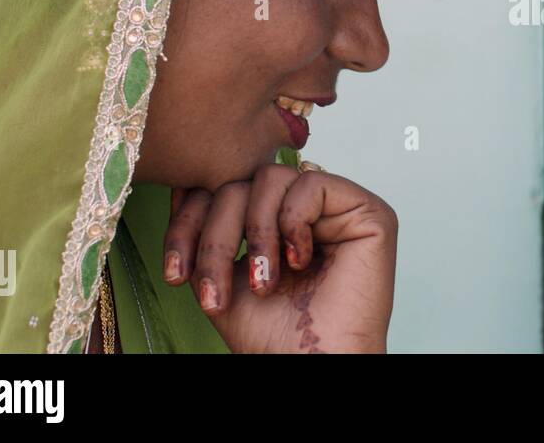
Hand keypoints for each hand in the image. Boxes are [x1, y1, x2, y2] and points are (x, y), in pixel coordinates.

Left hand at [163, 163, 397, 352]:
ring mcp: (339, 207)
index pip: (225, 187)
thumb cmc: (271, 334)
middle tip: (214, 291)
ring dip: (256, 232)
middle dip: (216, 236)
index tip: (176, 273)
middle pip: (242, 182)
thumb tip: (181, 187)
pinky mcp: (367, 211)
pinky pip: (311, 183)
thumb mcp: (218, 273)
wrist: (309, 364)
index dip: (191, 220)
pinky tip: (299, 261)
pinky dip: (292, 222)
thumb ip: (204, 230)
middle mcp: (308, 207)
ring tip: (262, 282)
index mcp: (276, 218)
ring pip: (272, 178)